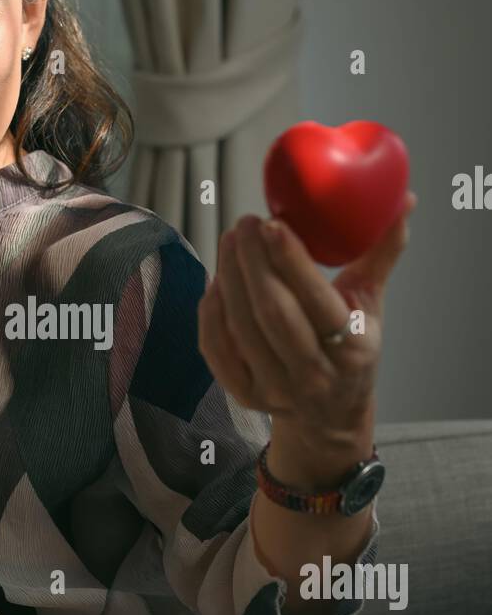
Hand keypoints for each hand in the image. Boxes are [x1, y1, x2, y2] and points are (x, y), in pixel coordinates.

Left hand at [197, 190, 417, 445]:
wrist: (329, 414)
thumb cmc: (350, 346)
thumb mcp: (372, 304)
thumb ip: (382, 253)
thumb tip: (403, 199)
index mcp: (351, 349)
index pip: (316, 300)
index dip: (290, 261)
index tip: (273, 223)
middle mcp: (312, 375)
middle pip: (272, 312)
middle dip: (253, 261)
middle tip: (246, 223)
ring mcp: (274, 389)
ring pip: (240, 327)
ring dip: (229, 277)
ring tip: (230, 241)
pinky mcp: (244, 395)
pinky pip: (216, 348)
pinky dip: (212, 310)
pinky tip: (217, 280)